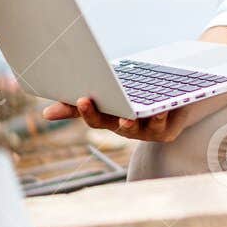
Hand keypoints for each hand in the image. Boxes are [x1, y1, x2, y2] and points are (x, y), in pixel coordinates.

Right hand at [42, 95, 191, 142]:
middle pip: (105, 123)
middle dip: (93, 113)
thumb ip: (84, 103)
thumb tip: (45, 115)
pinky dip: (158, 117)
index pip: (89, 115)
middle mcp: (123, 127)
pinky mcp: (165, 133)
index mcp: (108, 117)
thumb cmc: (140, 96)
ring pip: (132, 129)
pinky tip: (158, 109)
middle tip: (84, 100)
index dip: (78, 109)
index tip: (75, 96)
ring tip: (126, 115)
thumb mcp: (113, 93)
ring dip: (127, 122)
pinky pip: (160, 127)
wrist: (180, 101)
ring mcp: (144, 132)